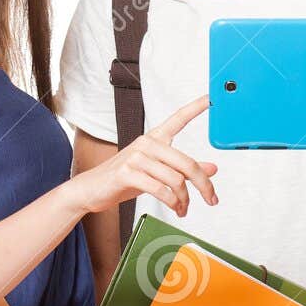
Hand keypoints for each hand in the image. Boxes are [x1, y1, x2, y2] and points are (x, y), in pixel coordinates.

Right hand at [69, 95, 218, 217]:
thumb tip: (212, 169)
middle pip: (187, 164)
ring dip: (184, 200)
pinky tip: (174, 208)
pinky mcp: (127, 173)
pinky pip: (160, 190)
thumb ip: (183, 169)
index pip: (178, 118)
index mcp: (155, 138)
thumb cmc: (125, 178)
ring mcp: (136, 157)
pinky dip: (172, 203)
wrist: (92, 189)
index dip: (196, 107)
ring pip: (176, 180)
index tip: (213, 97)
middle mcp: (147, 143)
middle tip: (211, 199)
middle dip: (204, 185)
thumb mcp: (158, 171)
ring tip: (184, 209)